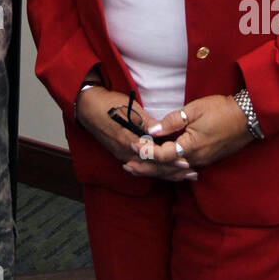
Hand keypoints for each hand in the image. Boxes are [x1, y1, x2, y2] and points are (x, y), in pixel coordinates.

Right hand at [75, 86, 197, 181]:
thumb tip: (161, 131)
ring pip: (147, 169)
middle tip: (192, 173)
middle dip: (173, 171)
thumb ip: (146, 122)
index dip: (171, 160)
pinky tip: (165, 172)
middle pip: (152, 167)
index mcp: (128, 140)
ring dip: (166, 173)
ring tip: (184, 176)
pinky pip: (141, 166)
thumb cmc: (108, 104)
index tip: (186, 161)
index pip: (153, 156)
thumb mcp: (129, 108)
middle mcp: (125, 152)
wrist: (86, 106)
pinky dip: (155, 170)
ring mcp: (122, 155)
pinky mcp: (120, 154)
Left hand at [143, 94, 254, 169]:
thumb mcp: (194, 110)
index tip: (132, 145)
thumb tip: (152, 131)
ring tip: (139, 170)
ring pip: (175, 170)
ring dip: (156, 170)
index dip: (146, 151)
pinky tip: (164, 170)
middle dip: (146, 168)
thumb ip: (172, 121)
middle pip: (166, 168)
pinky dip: (170, 169)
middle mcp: (196, 159)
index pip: (163, 155)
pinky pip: (184, 168)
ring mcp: (203, 161)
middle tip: (127, 167)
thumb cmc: (221, 110)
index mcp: (191, 146)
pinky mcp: (207, 159)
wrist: (248, 116)